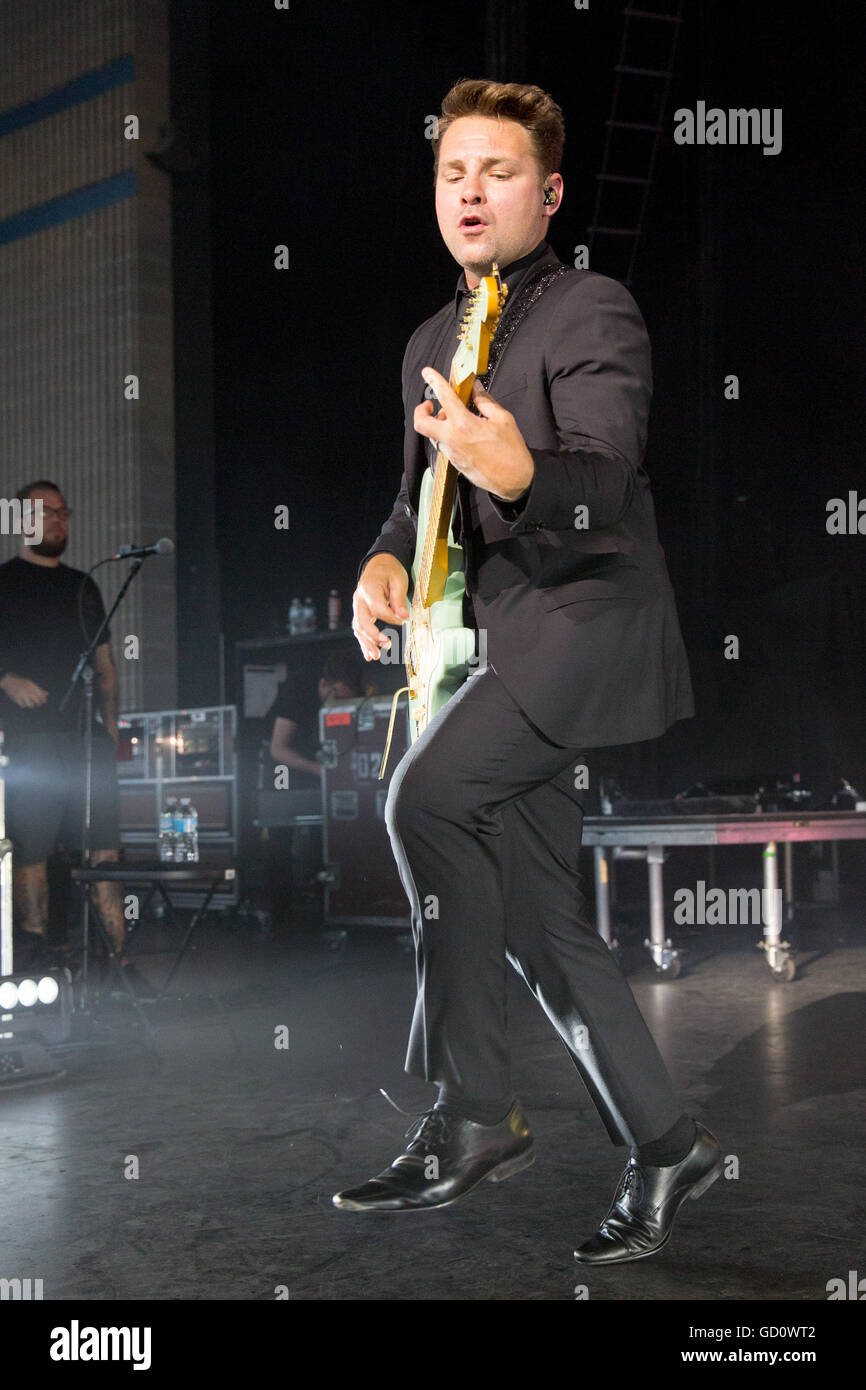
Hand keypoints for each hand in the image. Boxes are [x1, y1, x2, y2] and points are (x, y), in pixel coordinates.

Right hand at [0, 674, 48, 707]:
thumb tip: (47, 694)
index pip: (41, 695)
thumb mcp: (31, 684)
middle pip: (37, 701)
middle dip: (38, 703)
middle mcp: (28, 690)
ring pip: (30, 705)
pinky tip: (24, 704)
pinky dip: (24, 705)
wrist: (9, 681)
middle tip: (38, 704)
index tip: (43, 701)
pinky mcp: (16, 698)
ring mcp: (22, 695)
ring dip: (32, 705)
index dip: (43, 699)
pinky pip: (23, 705)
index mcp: (32, 686)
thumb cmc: (22, 683)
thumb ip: (39, 689)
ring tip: (31, 704)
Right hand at [352, 554, 408, 661]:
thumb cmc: (390, 571)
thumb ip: (399, 600)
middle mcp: (359, 599)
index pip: (378, 608)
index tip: (403, 621)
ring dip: (366, 643)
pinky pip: (359, 629)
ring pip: (358, 628)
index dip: (391, 617)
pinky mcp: (360, 613)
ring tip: (376, 656)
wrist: (379, 566)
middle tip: (386, 645)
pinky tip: (369, 655)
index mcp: (369, 588)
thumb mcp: (398, 580)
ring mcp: (358, 607)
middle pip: (362, 621)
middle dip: (372, 636)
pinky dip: (363, 642)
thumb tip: (403, 617)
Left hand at [414, 367, 534, 501]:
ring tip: (456, 419)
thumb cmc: (512, 452)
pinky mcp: (455, 464)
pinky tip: (464, 435)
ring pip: (434, 435)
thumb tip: (476, 388)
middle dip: (420, 411)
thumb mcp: (503, 419)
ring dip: (439, 425)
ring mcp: (452, 454)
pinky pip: (445, 447)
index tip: (428, 373)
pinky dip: (449, 437)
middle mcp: (453, 439)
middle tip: (429, 405)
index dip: (433, 381)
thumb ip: (485, 401)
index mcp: (464, 424)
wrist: (515, 480)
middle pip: (421, 423)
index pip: (443, 397)